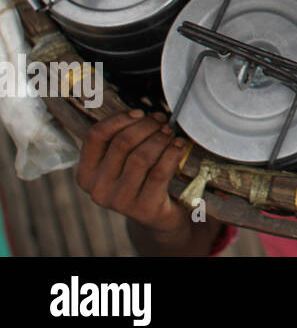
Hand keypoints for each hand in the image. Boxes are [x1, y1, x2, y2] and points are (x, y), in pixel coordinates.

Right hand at [77, 109, 191, 241]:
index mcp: (86, 173)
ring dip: (160, 139)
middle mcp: (97, 189)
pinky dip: (172, 153)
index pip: (95, 136)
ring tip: (170, 133)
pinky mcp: (143, 208)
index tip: (140, 112)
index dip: (119, 119)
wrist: (158, 216)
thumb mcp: (123, 161)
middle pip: (122, 143)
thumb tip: (140, 112)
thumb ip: (122, 139)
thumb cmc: (141, 178)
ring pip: (140, 157)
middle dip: (146, 126)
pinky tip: (179, 145)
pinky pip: (159, 172)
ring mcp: (119, 201)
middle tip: (162, 121)